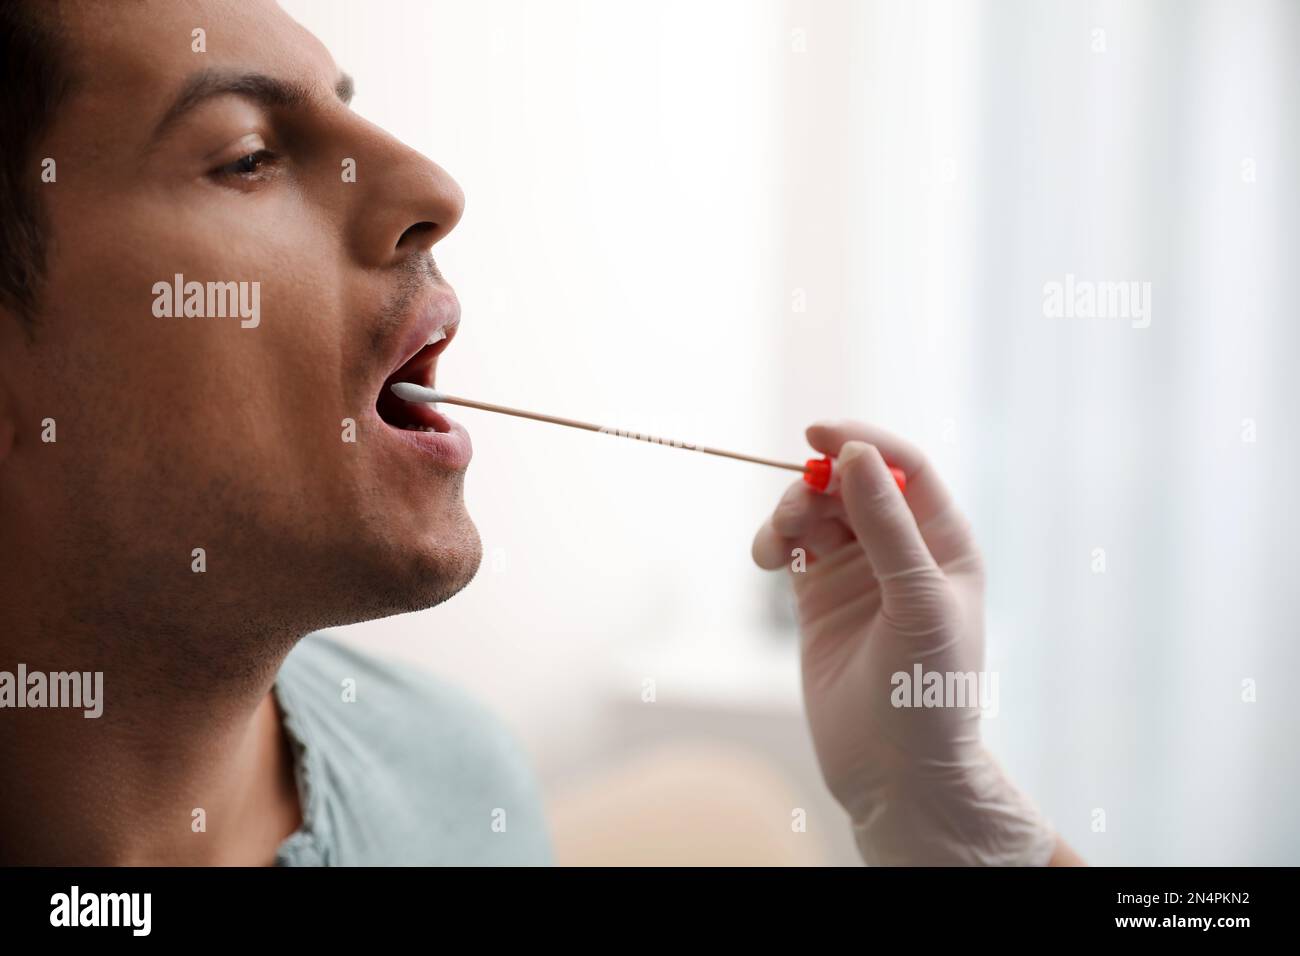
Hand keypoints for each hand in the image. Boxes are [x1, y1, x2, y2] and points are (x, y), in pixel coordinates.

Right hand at [752, 421, 1055, 864]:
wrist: (895, 773)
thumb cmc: (927, 692)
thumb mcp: (916, 603)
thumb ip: (887, 527)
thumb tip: (856, 456)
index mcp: (943, 544)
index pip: (904, 469)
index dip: (864, 443)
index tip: (817, 434)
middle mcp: (901, 550)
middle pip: (852, 483)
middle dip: (815, 484)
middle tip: (792, 510)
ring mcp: (859, 573)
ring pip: (816, 511)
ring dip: (789, 512)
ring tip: (775, 546)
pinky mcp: (819, 598)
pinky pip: (793, 545)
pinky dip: (774, 540)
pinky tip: (767, 559)